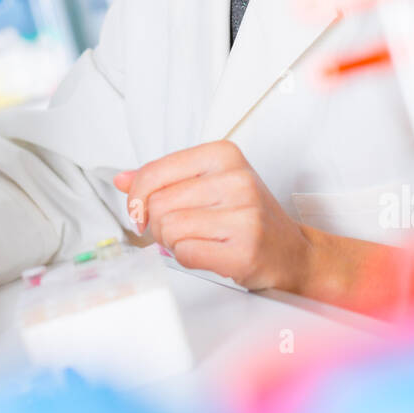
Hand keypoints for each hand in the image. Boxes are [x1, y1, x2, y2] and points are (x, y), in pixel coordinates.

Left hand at [113, 140, 311, 292]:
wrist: (292, 252)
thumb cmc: (247, 217)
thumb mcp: (208, 184)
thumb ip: (164, 179)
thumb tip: (121, 179)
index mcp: (223, 154)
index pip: (154, 172)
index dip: (138, 198)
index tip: (142, 211)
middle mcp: (236, 179)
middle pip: (158, 204)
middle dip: (159, 224)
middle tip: (179, 230)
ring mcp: (244, 214)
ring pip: (169, 229)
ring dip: (172, 243)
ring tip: (197, 240)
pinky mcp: (244, 249)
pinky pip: (185, 254)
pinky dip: (187, 258)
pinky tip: (209, 253)